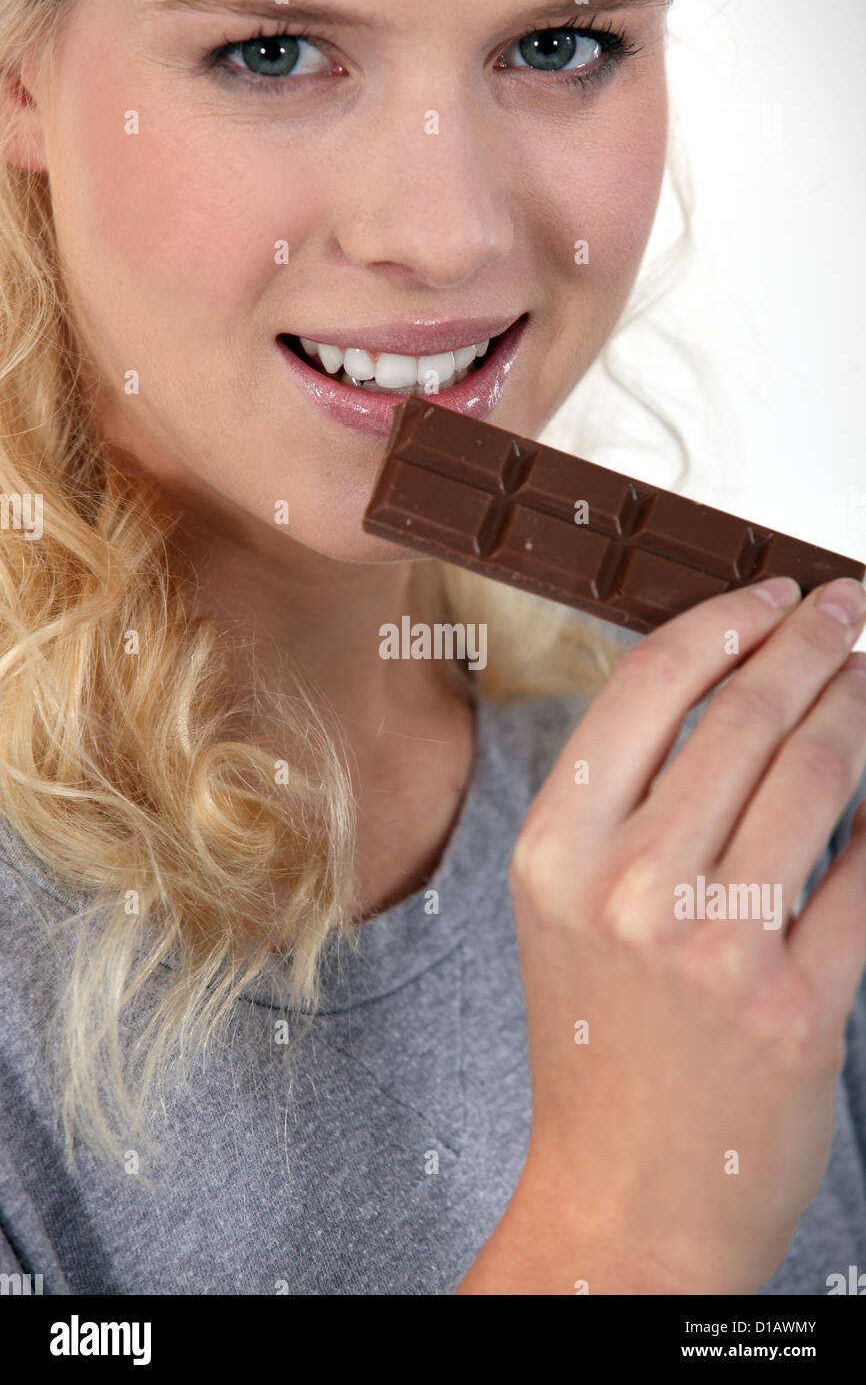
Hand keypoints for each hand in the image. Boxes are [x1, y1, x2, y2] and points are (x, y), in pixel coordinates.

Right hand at [508, 576, 865, 1293]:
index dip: (721, 622)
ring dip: (863, 705)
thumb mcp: (568, 910)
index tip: (771, 594)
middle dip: (814, 643)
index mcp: (554, 852)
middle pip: (743, 717)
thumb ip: (625, 804)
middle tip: (848, 610)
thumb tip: (725, 693)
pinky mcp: (798, 1003)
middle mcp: (626, 888)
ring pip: (818, 775)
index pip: (645, 689)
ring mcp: (714, 947)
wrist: (625, 1198)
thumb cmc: (599, 1045)